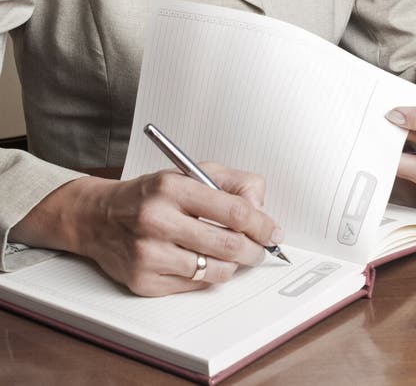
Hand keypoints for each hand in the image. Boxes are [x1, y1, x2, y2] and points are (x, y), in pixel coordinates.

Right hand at [10, 164, 282, 295]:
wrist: (98, 217)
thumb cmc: (148, 195)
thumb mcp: (188, 173)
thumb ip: (231, 182)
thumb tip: (260, 207)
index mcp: (172, 188)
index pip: (233, 210)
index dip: (262, 224)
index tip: (273, 231)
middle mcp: (158, 220)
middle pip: (228, 244)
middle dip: (254, 249)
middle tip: (260, 249)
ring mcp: (149, 254)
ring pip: (215, 271)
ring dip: (232, 265)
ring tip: (231, 255)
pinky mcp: (144, 281)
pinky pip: (194, 286)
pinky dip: (206, 276)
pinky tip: (201, 261)